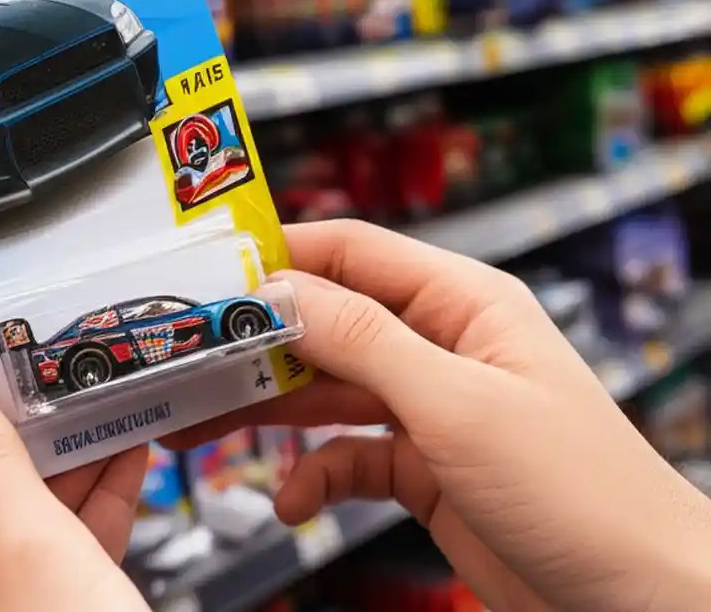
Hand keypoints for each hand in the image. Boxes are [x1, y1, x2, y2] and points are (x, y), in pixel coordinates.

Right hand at [166, 220, 710, 611]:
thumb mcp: (457, 404)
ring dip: (270, 409)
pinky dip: (314, 477)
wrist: (634, 600)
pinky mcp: (422, 469)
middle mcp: (442, 349)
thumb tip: (282, 292)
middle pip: (328, 325)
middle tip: (195, 359)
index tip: (212, 274)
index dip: (280, 256)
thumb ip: (363, 342)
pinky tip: (297, 499)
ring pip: (327, 392)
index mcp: (464, 305)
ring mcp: (430, 410)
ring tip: (208, 422)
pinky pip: (346, 457)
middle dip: (261, 343)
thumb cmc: (585, 493)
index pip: (354, 253)